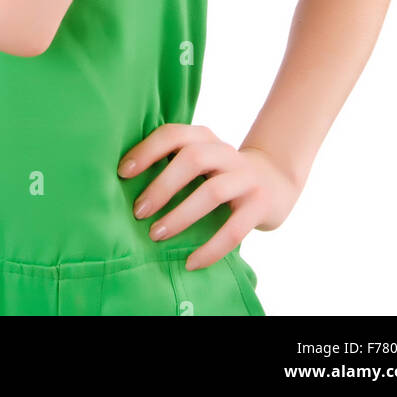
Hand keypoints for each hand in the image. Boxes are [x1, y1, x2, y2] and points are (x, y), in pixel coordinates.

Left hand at [117, 123, 301, 269]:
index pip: (173, 134)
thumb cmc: (219, 174)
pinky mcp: (260, 205)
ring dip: (180, 215)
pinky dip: (211, 248)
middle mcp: (226, 152)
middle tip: (138, 212)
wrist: (274, 182)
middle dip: (161, 186)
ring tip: (156, 235)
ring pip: (212, 192)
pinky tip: (191, 262)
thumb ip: (171, 163)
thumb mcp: (199, 160)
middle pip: (192, 159)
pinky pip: (234, 229)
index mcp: (205, 137)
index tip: (122, 172)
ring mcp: (246, 178)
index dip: (147, 150)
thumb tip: (123, 183)